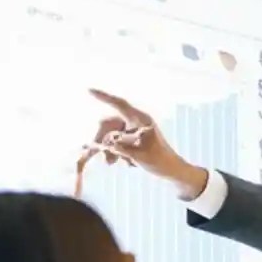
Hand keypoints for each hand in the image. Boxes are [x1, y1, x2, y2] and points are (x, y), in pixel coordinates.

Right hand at [81, 89, 208, 199]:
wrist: (172, 171)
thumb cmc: (161, 162)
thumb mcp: (140, 156)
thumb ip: (122, 148)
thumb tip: (107, 144)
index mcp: (142, 119)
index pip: (120, 105)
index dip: (104, 97)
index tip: (89, 90)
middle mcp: (136, 121)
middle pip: (109, 122)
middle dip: (101, 138)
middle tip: (96, 154)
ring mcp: (133, 129)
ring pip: (110, 134)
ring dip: (107, 148)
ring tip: (111, 163)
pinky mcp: (131, 138)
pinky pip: (115, 141)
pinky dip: (114, 151)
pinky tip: (122, 162)